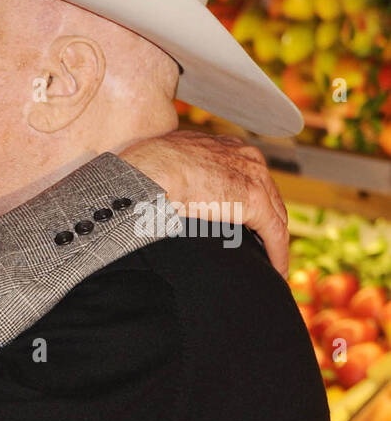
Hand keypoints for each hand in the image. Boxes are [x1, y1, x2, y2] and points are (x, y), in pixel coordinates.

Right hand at [118, 130, 287, 273]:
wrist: (149, 169)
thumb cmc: (143, 167)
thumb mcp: (165, 164)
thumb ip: (177, 174)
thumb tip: (165, 193)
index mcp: (226, 147)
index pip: (248, 177)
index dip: (249, 202)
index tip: (244, 223)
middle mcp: (246, 157)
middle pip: (269, 195)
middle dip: (268, 223)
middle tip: (262, 249)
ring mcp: (253, 178)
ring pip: (276, 216)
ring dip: (275, 243)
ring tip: (272, 266)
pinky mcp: (254, 202)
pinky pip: (274, 234)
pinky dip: (277, 255)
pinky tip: (277, 273)